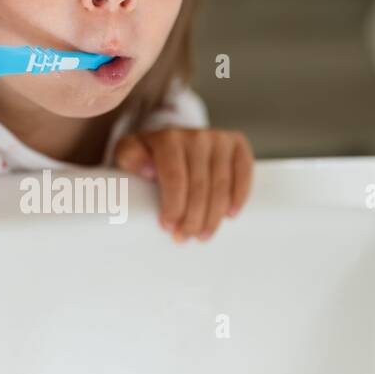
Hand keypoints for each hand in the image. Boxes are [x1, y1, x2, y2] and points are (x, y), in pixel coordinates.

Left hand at [114, 127, 253, 240]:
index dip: (174, 205)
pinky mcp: (237, 144)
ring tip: (203, 235)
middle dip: (193, 218)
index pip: (175, 177)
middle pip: (199, 186)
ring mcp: (219, 139)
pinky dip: (239, 196)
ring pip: (221, 185)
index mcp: (168, 138)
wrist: (175, 140)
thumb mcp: (130, 152)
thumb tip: (148, 170)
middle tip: (185, 237)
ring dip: (213, 216)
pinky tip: (230, 215)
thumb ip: (130, 157)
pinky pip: (244, 173)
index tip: (168, 227)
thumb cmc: (150, 154)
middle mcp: (196, 136)